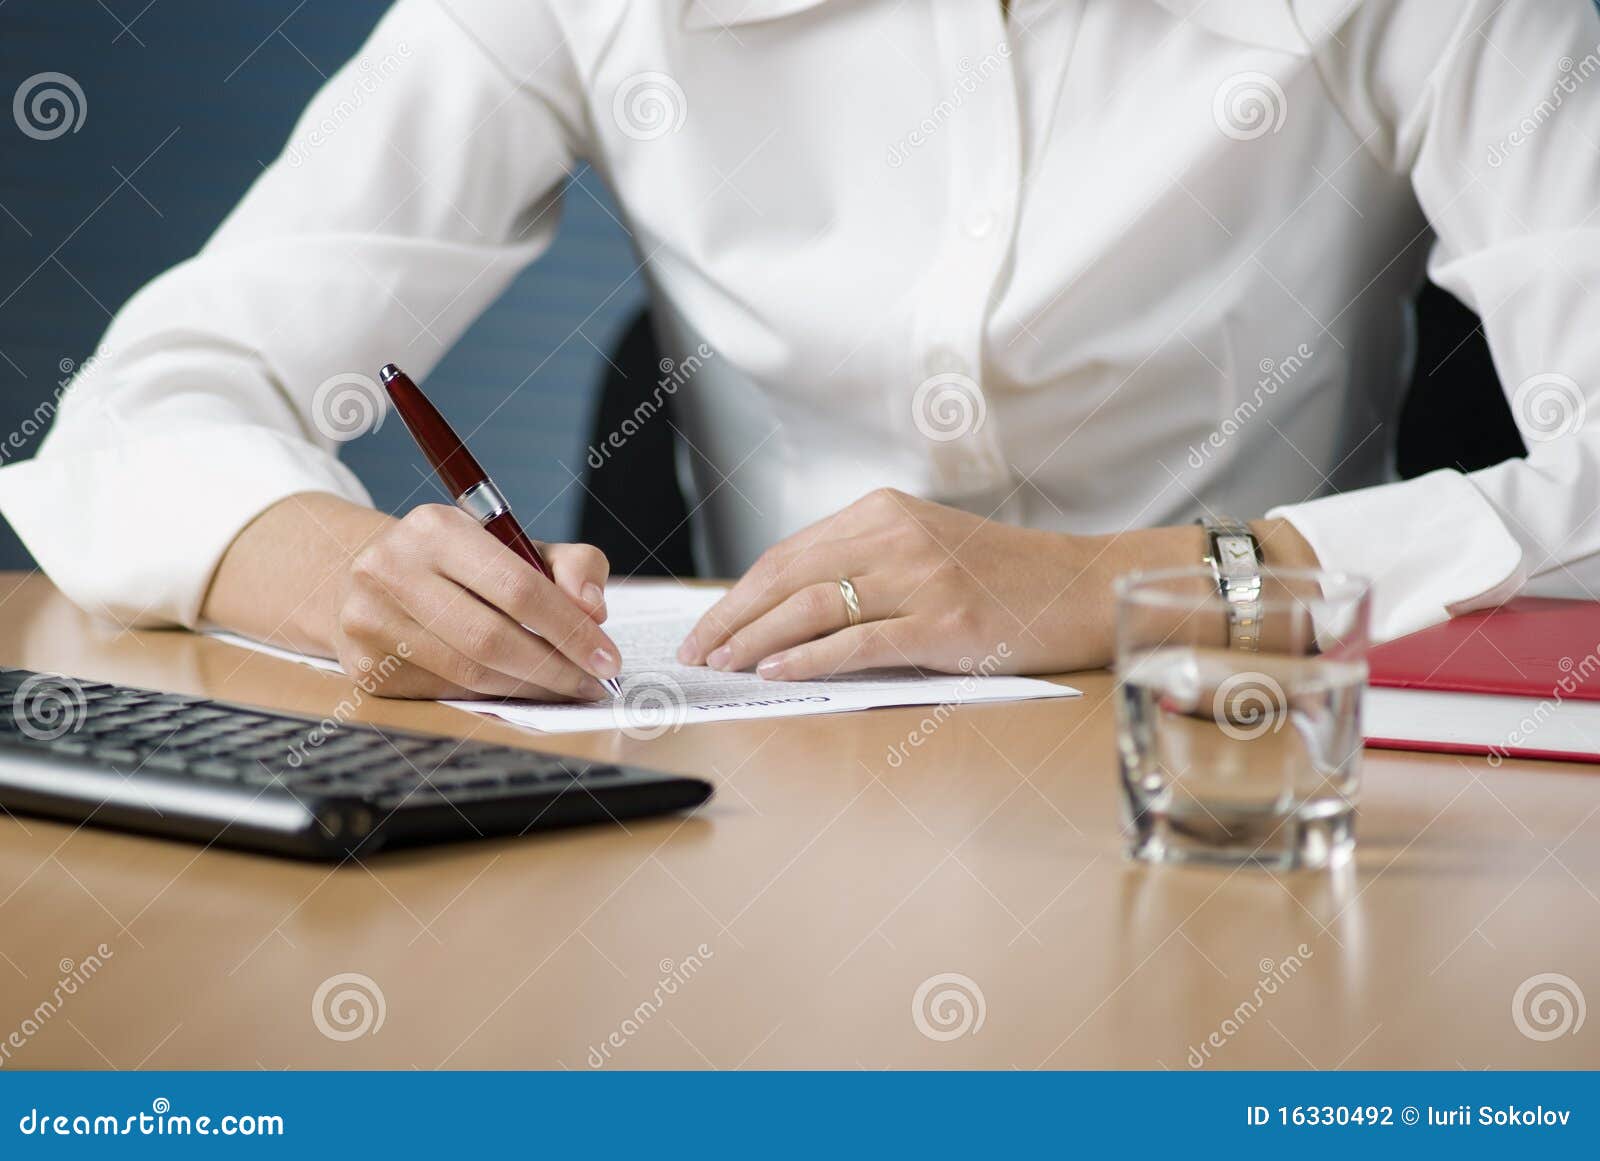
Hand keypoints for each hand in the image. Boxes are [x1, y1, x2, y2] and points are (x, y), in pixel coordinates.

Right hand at [333, 504, 621, 699]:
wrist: (368, 574)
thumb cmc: (462, 562)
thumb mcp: (516, 544)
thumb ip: (572, 564)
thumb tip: (594, 609)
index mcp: (434, 527)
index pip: (518, 588)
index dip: (571, 630)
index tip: (608, 659)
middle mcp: (390, 569)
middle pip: (492, 639)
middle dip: (555, 669)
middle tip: (593, 684)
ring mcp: (369, 621)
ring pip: (470, 674)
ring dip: (529, 689)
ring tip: (567, 688)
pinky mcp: (363, 665)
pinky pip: (446, 692)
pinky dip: (492, 695)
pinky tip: (519, 688)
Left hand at [677, 488, 1114, 679]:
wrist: (1084, 587)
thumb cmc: (1003, 578)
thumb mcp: (927, 547)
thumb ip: (864, 563)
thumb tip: (785, 611)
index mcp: (883, 511)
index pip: (788, 554)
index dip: (738, 593)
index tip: (705, 626)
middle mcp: (895, 535)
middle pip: (788, 577)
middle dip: (730, 618)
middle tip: (695, 653)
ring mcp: (921, 578)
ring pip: (813, 606)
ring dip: (755, 639)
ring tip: (722, 665)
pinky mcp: (945, 623)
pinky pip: (859, 641)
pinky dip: (809, 658)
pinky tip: (775, 672)